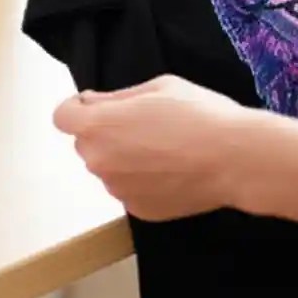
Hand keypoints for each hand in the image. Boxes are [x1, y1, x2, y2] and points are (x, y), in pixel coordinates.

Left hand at [52, 75, 260, 221]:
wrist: (236, 159)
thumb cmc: (199, 114)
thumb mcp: (157, 87)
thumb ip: (115, 97)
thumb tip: (91, 103)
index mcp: (98, 126)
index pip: (62, 117)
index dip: (78, 108)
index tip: (99, 106)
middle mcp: (99, 161)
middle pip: (86, 143)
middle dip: (104, 133)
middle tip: (142, 125)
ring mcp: (118, 190)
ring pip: (109, 168)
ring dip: (123, 158)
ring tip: (163, 149)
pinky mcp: (138, 210)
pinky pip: (129, 189)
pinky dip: (141, 181)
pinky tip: (171, 171)